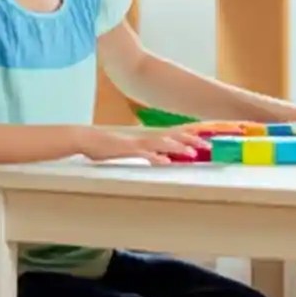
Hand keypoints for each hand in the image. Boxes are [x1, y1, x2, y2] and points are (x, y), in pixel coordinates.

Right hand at [77, 126, 209, 165]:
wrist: (87, 139)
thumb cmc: (108, 146)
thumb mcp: (132, 148)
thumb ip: (147, 151)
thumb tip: (162, 157)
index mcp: (148, 136)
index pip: (174, 134)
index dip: (190, 136)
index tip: (206, 139)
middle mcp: (146, 137)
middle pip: (173, 136)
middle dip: (192, 140)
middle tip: (208, 146)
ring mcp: (138, 143)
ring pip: (163, 143)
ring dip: (178, 147)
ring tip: (192, 153)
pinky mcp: (127, 150)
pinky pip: (144, 154)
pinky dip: (156, 157)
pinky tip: (165, 162)